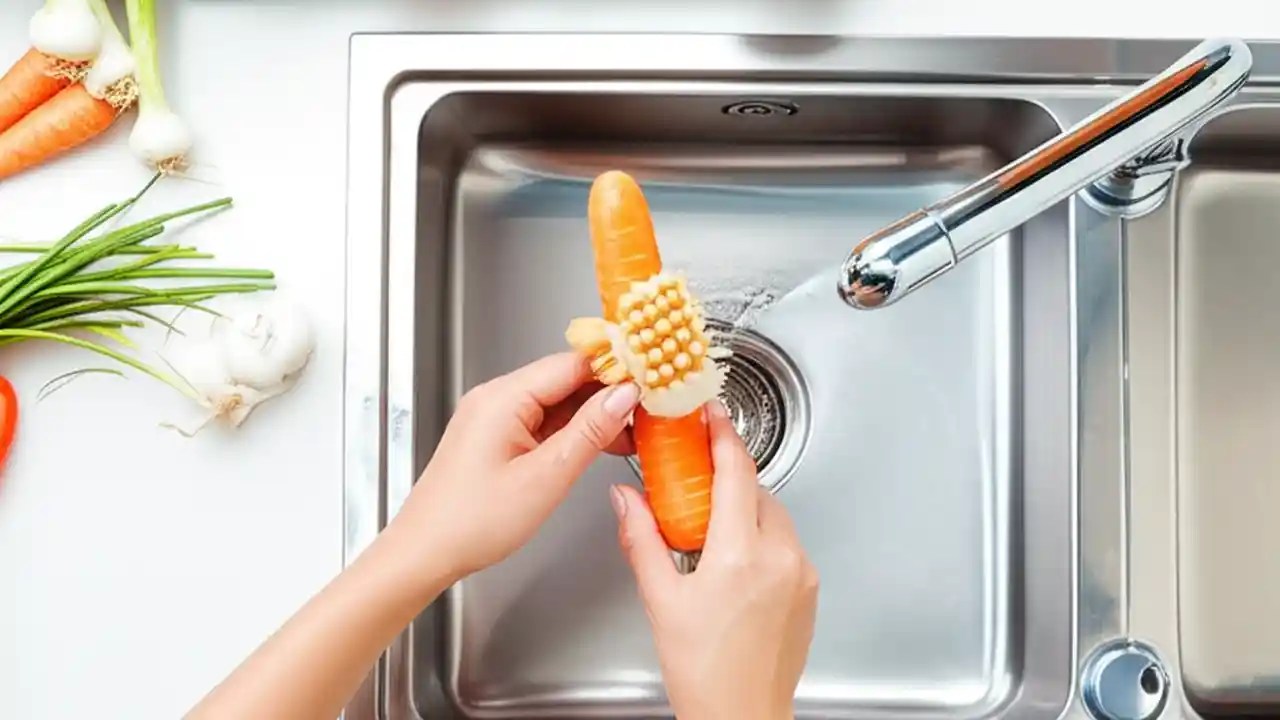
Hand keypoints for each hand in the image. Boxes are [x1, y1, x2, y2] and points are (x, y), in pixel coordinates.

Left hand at [390, 352, 639, 584]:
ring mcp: (494, 417)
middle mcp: (495, 398)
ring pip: (557, 401)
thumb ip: (590, 431)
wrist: (425, 553)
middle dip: (609, 393)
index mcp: (503, 397)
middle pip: (566, 378)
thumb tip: (624, 396)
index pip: (573, 362)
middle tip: (649, 410)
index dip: (616, 368)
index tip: (651, 377)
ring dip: (593, 415)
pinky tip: (597, 445)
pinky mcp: (495, 437)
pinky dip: (572, 431)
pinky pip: (542, 421)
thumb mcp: (546, 476)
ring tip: (631, 434)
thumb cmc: (470, 522)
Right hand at [611, 400, 818, 719]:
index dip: (723, 435)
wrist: (742, 719)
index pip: (737, 472)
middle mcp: (781, 558)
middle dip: (728, 476)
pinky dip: (761, 536)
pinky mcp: (810, 589)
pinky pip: (785, 543)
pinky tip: (733, 559)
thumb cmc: (703, 673)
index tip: (712, 414)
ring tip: (709, 528)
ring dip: (744, 507)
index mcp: (740, 555)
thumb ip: (641, 539)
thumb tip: (625, 497)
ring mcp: (801, 573)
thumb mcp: (660, 600)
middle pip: (757, 490)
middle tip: (696, 473)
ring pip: (773, 516)